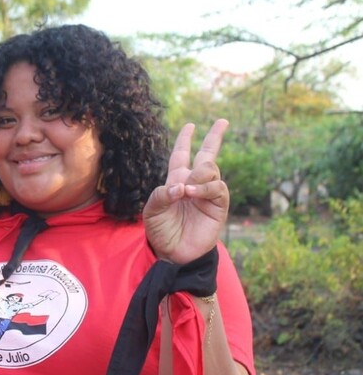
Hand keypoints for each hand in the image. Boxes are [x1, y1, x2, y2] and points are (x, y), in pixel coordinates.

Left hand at [143, 119, 229, 263]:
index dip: (185, 140)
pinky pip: (217, 187)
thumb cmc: (161, 231)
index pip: (182, 155)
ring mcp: (207, 194)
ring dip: (198, 174)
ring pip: (210, 168)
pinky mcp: (218, 206)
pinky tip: (191, 193)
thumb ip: (161, 194)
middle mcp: (193, 183)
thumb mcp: (151, 211)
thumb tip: (180, 186)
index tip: (190, 125)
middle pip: (207, 154)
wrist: (173, 252)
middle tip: (223, 121)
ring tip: (186, 190)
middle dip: (215, 137)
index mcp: (176, 180)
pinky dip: (204, 187)